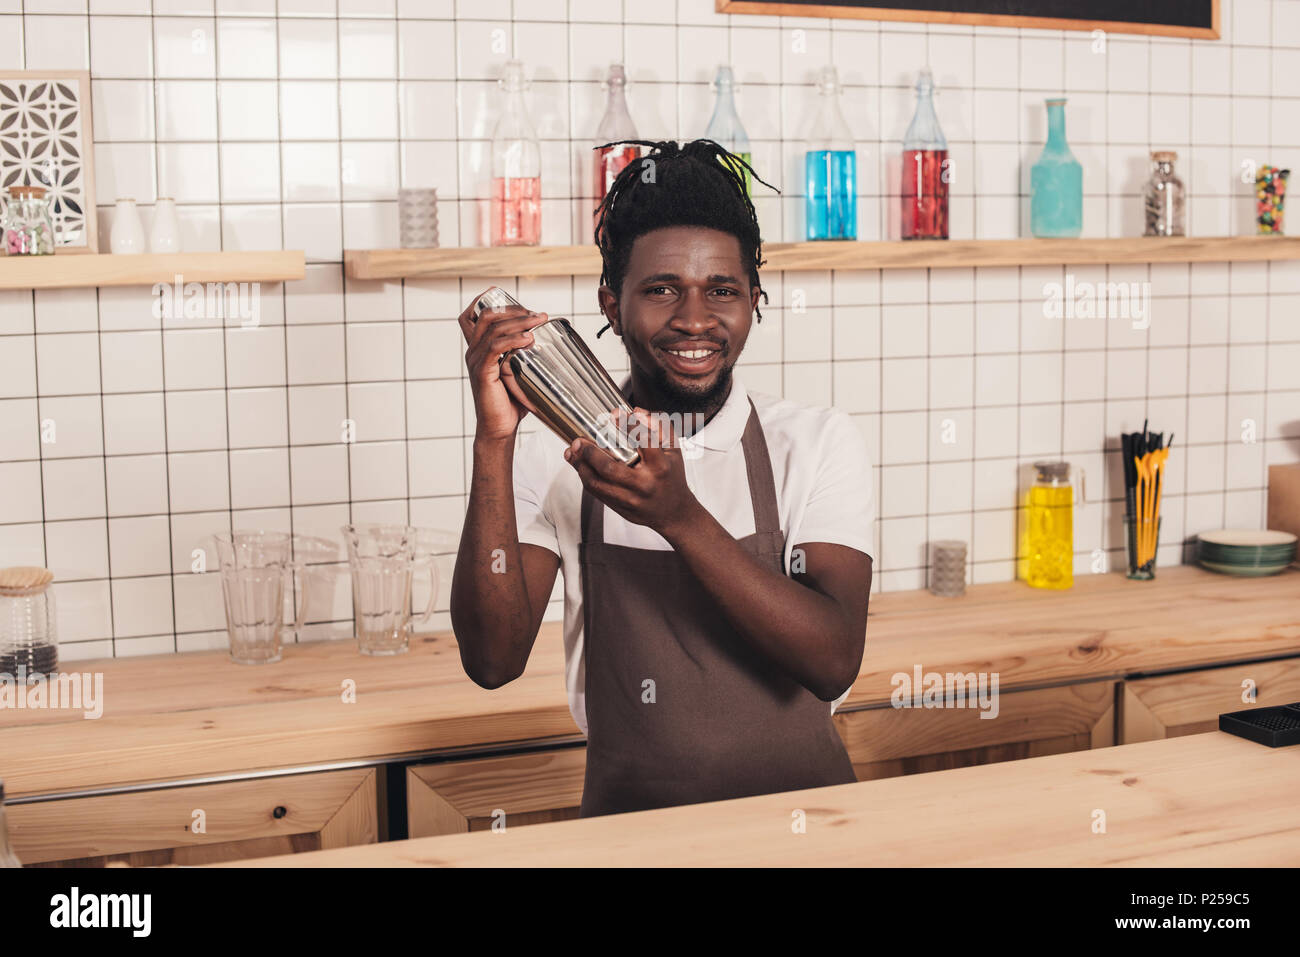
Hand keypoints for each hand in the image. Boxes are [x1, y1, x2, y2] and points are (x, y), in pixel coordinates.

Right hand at [457, 289, 549, 442]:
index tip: (515, 303)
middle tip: (537, 315)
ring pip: (493, 329)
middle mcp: (473, 352)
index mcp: (478, 349)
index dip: (487, 301)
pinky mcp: (483, 372)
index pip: (471, 316)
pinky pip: (495, 348)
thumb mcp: (517, 373)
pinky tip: (528, 339)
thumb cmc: (509, 403)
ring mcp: (476, 361)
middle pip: (486, 316)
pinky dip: (513, 339)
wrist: (499, 427)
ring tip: (538, 321)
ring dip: (518, 321)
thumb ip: (525, 356)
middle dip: (513, 310)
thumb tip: (549, 342)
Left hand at [563, 408, 703, 539]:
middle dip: (590, 452)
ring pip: (597, 483)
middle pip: (610, 468)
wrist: (674, 512)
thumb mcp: (673, 449)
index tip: (614, 414)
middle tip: (578, 440)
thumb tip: (636, 411)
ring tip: (572, 452)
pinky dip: (585, 477)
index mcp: (660, 466)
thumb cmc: (672, 476)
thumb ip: (658, 426)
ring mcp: (631, 499)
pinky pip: (597, 493)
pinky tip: (580, 466)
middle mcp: (644, 484)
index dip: (626, 425)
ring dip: (580, 466)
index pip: (641, 442)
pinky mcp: (621, 508)